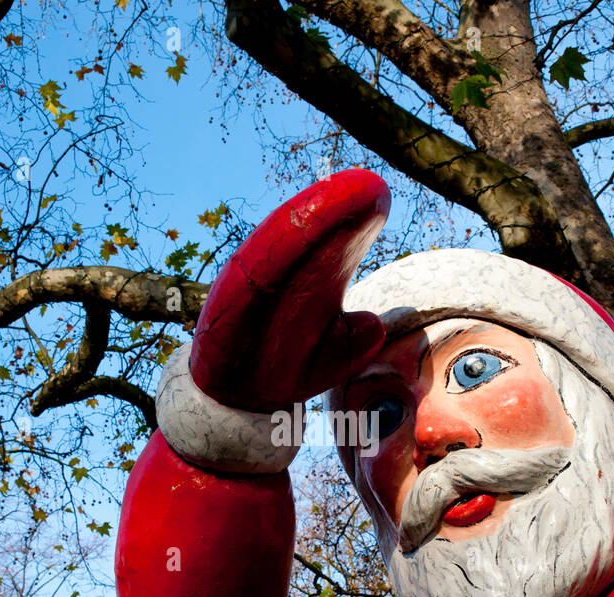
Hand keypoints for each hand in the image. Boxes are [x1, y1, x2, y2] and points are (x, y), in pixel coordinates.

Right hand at [189, 169, 389, 412]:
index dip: (357, 218)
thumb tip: (373, 326)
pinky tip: (290, 229)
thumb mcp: (330, 358)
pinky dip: (269, 254)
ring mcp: (255, 286)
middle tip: (370, 185)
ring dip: (305, 222)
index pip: (335, 242)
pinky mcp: (231, 305)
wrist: (238, 395)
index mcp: (311, 279)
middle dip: (334, 207)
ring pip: (277, 248)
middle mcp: (283, 274)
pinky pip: (250, 276)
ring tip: (333, 200)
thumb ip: (353, 344)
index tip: (382, 195)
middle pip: (307, 234)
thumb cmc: (287, 365)